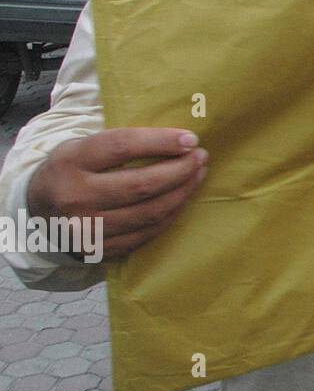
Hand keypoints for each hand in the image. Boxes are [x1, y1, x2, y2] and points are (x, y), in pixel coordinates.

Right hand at [26, 128, 207, 260]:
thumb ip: (120, 142)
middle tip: (200, 157)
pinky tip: (181, 199)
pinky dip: (169, 216)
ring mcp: (85, 229)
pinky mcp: (97, 251)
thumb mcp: (81, 147)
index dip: (160, 142)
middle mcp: (74, 197)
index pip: (121, 147)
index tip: (191, 139)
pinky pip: (145, 234)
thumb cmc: (71, 171)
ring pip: (148, 213)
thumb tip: (177, 139)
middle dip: (180, 170)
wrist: (36, 212)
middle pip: (140, 185)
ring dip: (182, 193)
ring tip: (197, 175)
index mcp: (70, 162)